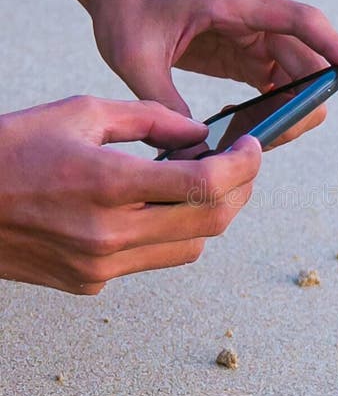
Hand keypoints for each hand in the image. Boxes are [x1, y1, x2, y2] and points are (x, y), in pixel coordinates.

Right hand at [0, 96, 260, 293]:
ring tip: (204, 183)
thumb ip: (149, 119)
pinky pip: (149, 260)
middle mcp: (108, 234)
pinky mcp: (89, 283)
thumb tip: (201, 135)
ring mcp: (99, 266)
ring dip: (208, 215)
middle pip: (210, 223)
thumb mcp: (79, 112)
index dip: (244, 165)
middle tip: (243, 165)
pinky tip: (155, 206)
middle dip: (240, 191)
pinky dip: (166, 232)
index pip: (205, 185)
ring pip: (188, 248)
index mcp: (107, 183)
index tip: (255, 147)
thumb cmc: (9, 149)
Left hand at [90, 0, 337, 131]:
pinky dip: (271, 109)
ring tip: (256, 140)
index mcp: (237, 4)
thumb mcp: (134, 58)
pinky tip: (245, 129)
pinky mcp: (242, 55)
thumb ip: (165, 103)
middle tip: (281, 136)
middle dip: (307, 99)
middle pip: (307, 60)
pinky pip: (274, 85)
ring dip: (290, 109)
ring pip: (295, 77)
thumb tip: (197, 148)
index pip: (303, 22)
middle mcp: (255, 19)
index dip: (337, 49)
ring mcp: (252, 38)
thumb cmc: (125, 9)